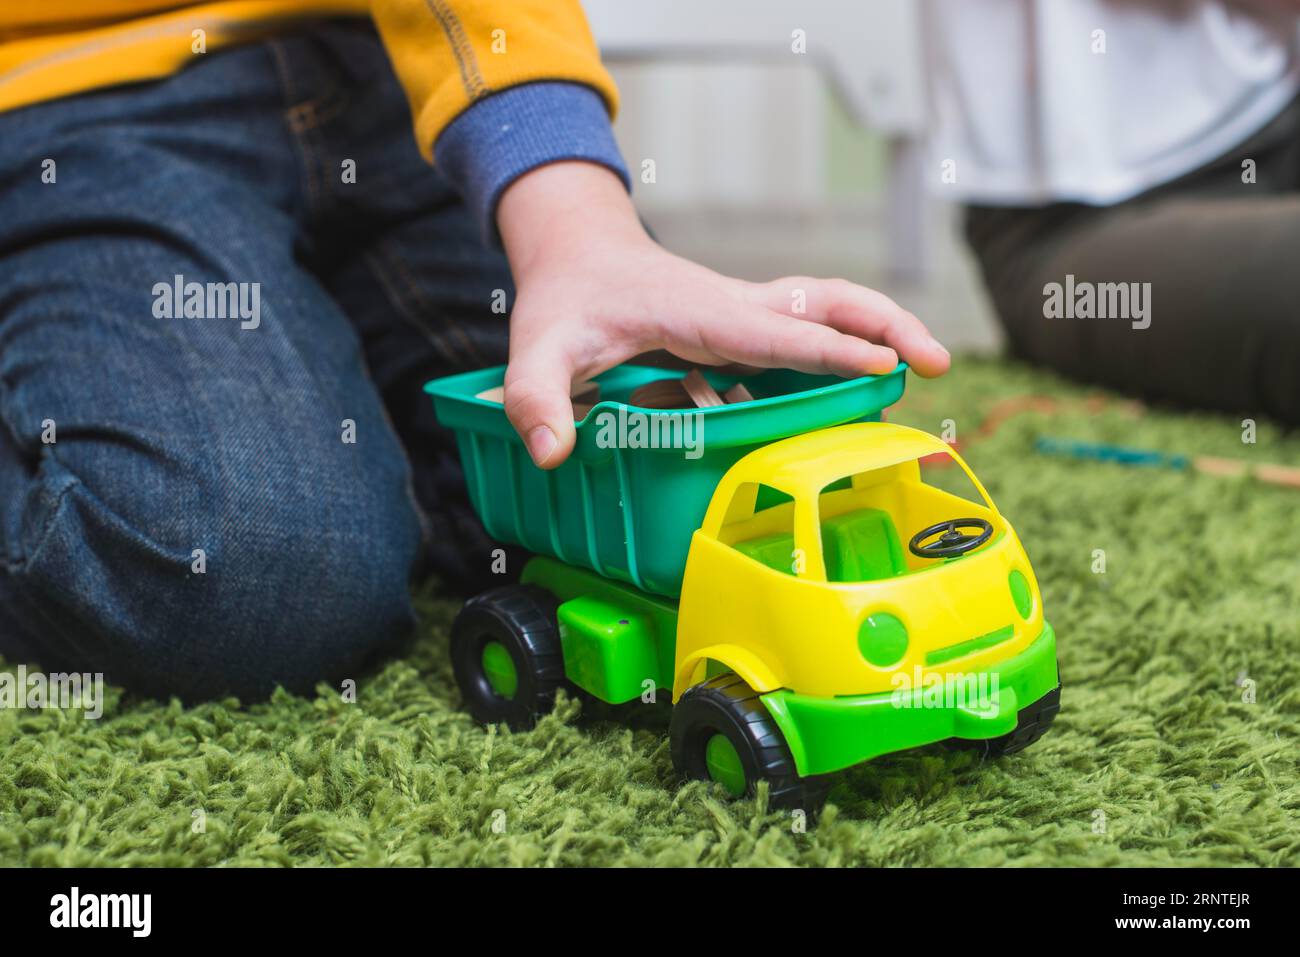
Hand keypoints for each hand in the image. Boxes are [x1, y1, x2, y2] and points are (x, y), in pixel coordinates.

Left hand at [496, 161, 950, 467]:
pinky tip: (866, 383)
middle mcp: (732, 305)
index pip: (772, 330)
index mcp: (695, 311)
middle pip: (826, 300)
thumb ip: (535, 398)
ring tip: (930, 366)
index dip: (827, 349)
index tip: (882, 365)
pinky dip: (847, 346)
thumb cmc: (563, 298)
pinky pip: (806, 329)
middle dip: (885, 323)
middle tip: (937, 362)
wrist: (577, 253)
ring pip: (827, 307)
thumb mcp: (535, 347)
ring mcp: (744, 311)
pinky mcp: (744, 324)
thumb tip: (553, 455)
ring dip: (881, 328)